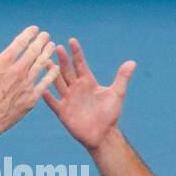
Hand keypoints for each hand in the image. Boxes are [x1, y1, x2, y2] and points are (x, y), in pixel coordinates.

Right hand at [0, 27, 58, 141]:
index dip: (29, 34)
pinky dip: (51, 74)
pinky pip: (45, 83)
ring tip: (51, 46)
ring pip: (42, 65)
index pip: (20, 43)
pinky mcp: (31, 99)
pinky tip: (54, 68)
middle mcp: (17, 72)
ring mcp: (25, 86)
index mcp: (2, 63)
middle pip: (34, 51)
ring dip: (47, 53)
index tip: (34, 29)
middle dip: (41, 41)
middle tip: (45, 35)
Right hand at [42, 37, 135, 151]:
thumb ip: (122, 78)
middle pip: (67, 71)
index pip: (80, 64)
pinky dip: (47, 96)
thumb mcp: (117, 94)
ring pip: (58, 83)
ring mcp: (68, 99)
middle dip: (62, 59)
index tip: (71, 40)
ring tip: (45, 62)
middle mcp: (76, 88)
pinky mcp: (63, 111)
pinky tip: (43, 88)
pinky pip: (53, 102)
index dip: (76, 53)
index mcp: (88, 82)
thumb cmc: (110, 114)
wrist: (103, 135)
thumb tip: (132, 62)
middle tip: (56, 46)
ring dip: (52, 73)